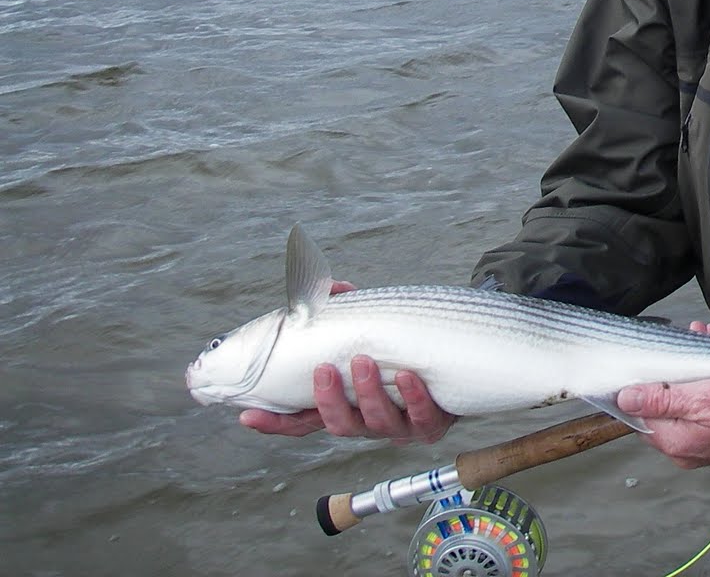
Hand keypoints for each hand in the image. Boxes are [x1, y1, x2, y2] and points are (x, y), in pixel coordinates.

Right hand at [238, 283, 456, 444]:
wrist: (457, 356)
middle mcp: (368, 421)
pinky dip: (414, 397)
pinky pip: (422, 417)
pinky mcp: (432, 423)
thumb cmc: (404, 347)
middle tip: (325, 370)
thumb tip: (334, 288)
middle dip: (329, 401)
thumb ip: (351, 310)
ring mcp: (400, 426)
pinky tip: (409, 377)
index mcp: (345, 405)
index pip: (302, 421)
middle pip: (338, 426)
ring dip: (368, 393)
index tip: (248, 414)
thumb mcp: (375, 329)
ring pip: (377, 424)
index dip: (274, 423)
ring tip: (364, 362)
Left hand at [614, 321, 709, 469]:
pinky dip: (706, 377)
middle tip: (687, 338)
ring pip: (684, 396)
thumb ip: (661, 400)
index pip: (639, 412)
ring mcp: (702, 438)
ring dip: (691, 366)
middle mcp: (684, 445)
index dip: (642, 383)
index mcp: (674, 441)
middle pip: (663, 401)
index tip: (650, 357)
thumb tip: (625, 398)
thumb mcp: (703, 398)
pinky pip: (702, 400)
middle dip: (672, 367)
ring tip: (704, 336)